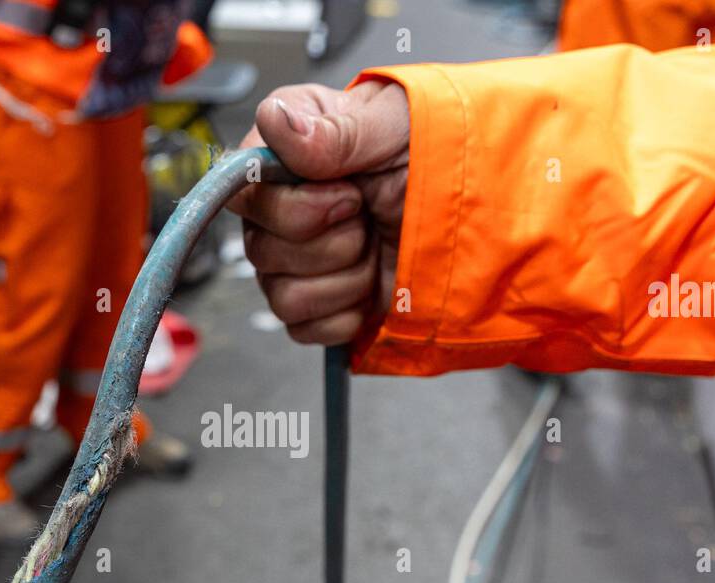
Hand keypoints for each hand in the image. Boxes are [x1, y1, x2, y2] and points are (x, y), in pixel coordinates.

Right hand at [228, 81, 409, 345]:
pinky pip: (302, 328)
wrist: (472, 209)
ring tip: (374, 246)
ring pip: (282, 296)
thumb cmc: (434, 151)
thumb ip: (335, 131)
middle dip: (333, 242)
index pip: (242, 190)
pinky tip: (370, 284)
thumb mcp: (394, 125)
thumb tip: (277, 122)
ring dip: (345, 279)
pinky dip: (345, 314)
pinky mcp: (313, 306)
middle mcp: (278, 208)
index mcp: (283, 154)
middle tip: (368, 215)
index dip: (296, 206)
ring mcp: (292, 261)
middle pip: (261, 251)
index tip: (349, 195)